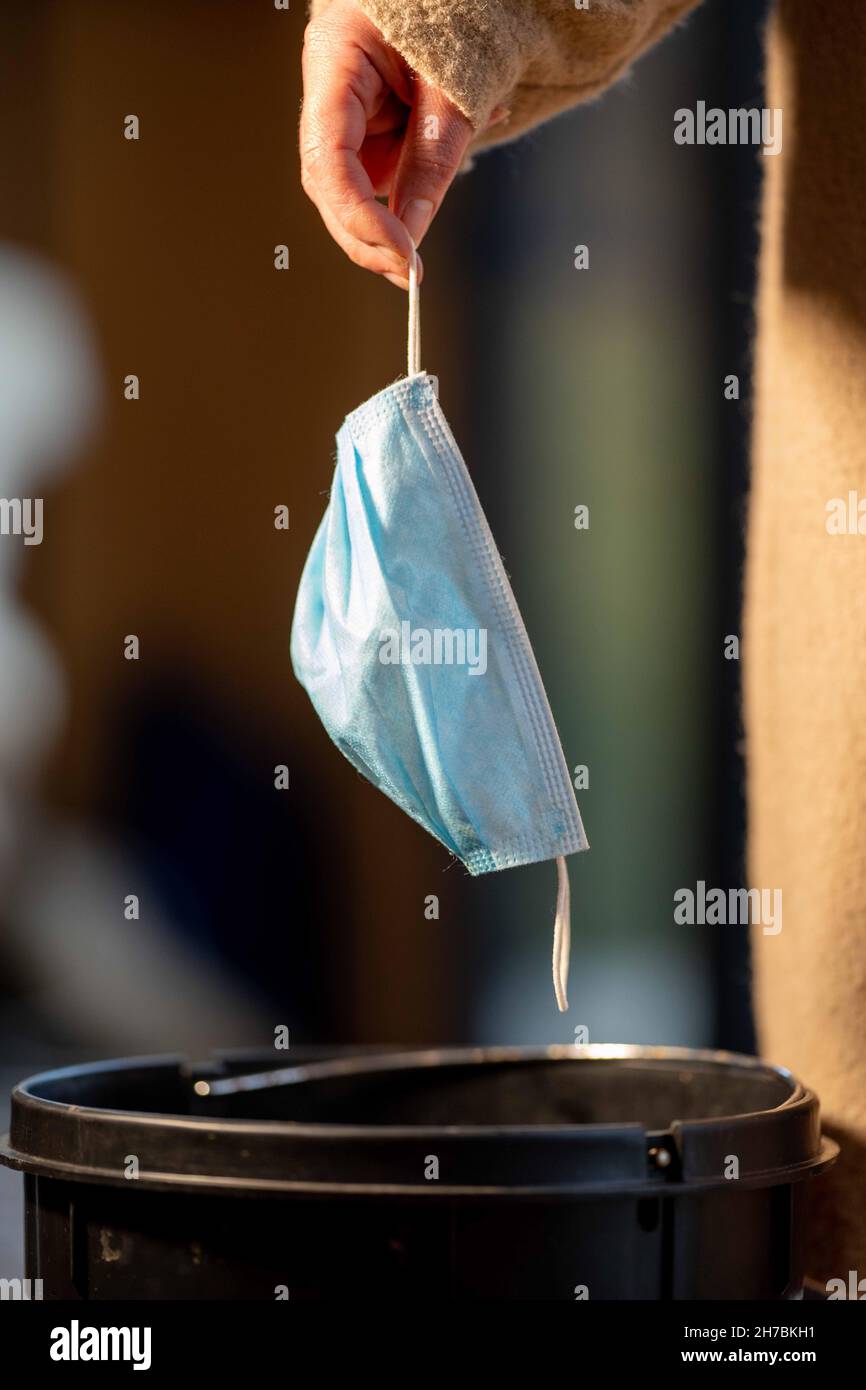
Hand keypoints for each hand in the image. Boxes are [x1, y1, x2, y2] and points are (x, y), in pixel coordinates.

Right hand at [300, 0, 474, 287]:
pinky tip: (443, 157)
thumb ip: (433, 158)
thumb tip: (413, 231)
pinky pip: (383, 169)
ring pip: (355, 186)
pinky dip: (412, 184)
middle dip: (369, 234)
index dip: (358, 214)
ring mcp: (346, 109)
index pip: (327, 157)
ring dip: (393, 210)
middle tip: (410, 272)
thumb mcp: (455, 85)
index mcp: (334, 58)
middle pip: (329, 184)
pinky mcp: (368, 122)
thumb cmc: (455, 7)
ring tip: (432, 209)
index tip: (399, 250)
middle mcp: (330, 89)